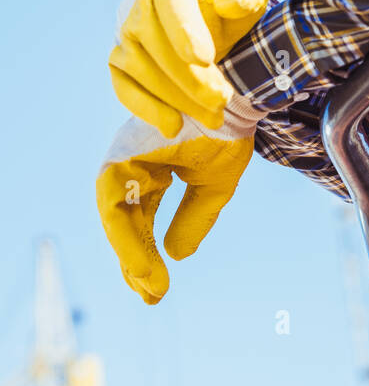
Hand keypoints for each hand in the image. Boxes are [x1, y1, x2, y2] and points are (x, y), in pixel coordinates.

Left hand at [96, 94, 258, 303]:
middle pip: (124, 219)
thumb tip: (174, 255)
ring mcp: (126, 153)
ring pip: (114, 213)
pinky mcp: (124, 151)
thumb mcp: (214, 185)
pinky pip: (114, 201)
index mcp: (151, 167)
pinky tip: (140, 261)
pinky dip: (124, 235)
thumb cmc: (229, 130)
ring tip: (144, 281)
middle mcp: (133, 160)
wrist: (238, 92)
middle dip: (133, 259)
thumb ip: (192, 219)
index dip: (144, 254)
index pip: (139, 218)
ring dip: (126, 251)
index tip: (155, 292)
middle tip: (149, 293)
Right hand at [108, 0, 269, 139]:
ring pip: (138, 65)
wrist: (210, 10)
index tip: (204, 58)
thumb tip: (229, 3)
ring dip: (175, 97)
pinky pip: (124, 85)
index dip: (183, 26)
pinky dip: (146, 108)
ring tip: (213, 116)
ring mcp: (127, 29)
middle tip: (222, 100)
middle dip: (188, 75)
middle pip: (153, 37)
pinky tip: (174, 125)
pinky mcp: (121, 59)